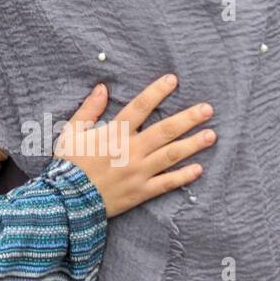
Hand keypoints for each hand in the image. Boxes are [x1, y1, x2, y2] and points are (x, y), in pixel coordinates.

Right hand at [55, 75, 214, 217]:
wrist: (67, 200)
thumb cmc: (68, 163)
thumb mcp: (72, 131)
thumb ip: (89, 109)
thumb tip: (102, 87)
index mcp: (114, 133)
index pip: (140, 107)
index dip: (157, 91)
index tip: (173, 80)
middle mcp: (131, 150)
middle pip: (165, 130)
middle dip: (188, 118)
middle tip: (208, 109)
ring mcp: (139, 172)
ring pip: (171, 155)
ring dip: (193, 145)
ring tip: (211, 135)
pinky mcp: (141, 192)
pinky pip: (167, 183)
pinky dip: (183, 176)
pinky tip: (199, 169)